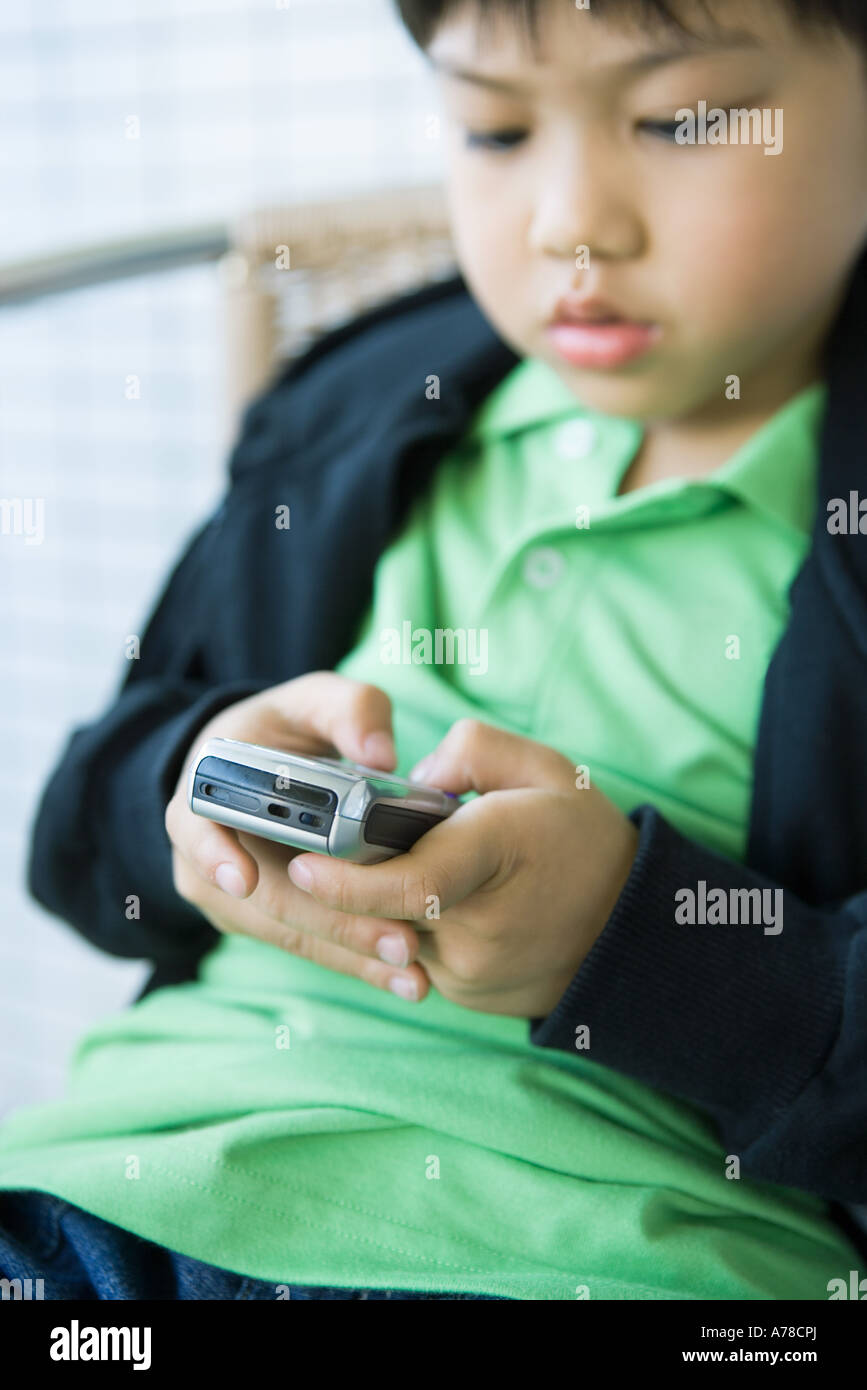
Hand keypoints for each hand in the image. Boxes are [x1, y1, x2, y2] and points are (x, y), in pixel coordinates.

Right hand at [164, 672, 430, 1000]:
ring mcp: (233, 899)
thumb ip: (350, 709)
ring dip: (352, 956)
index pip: (198, 828)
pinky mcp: (267, 923)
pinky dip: (356, 961)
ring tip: (413, 973)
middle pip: (264, 899)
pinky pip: (309, 946)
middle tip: (398, 941)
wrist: (257, 773)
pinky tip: (407, 978)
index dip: (216, 855)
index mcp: (204, 792)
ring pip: (291, 934)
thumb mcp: (311, 700)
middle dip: (331, 922)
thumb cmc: (285, 730)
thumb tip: (381, 754)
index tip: (242, 880)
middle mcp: (208, 856)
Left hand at [286, 718, 639, 1016]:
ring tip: (421, 861)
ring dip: (389, 899)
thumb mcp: (546, 768)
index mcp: (496, 856)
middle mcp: (478, 926)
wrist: (635, 931)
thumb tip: (418, 775)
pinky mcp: (468, 996)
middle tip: (341, 843)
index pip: (404, 882)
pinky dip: (415, 925)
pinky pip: (417, 954)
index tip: (300, 862)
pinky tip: (443, 899)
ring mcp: (472, 971)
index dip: (342, 878)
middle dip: (356, 874)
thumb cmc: (584, 839)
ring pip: (394, 929)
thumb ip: (474, 749)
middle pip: (383, 904)